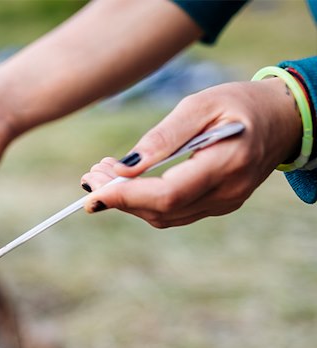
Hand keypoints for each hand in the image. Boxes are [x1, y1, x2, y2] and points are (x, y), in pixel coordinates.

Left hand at [79, 78, 301, 227]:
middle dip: (119, 196)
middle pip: (162, 210)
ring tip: (102, 174)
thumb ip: (163, 137)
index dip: (126, 196)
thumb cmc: (240, 104)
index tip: (94, 188)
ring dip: (127, 201)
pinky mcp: (219, 205)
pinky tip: (125, 181)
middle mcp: (228, 192)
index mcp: (228, 163)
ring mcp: (225, 203)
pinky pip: (174, 212)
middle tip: (91, 174)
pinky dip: (144, 201)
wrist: (283, 118)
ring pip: (165, 217)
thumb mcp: (200, 105)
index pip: (169, 194)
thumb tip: (124, 166)